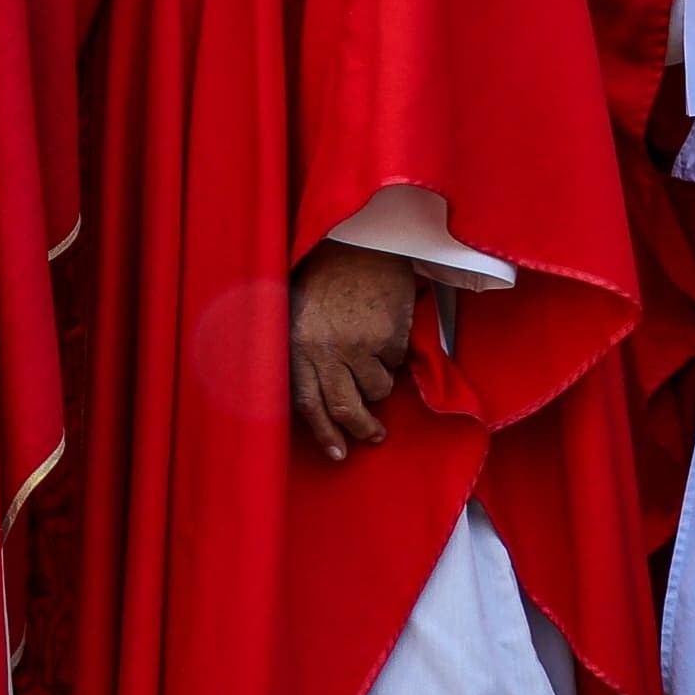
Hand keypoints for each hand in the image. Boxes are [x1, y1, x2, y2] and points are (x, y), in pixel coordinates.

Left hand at [289, 240, 418, 462]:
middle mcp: (325, 350)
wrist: (361, 241)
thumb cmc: (327, 276)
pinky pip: (397, 364)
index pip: (307, 402)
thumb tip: (318, 401)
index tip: (336, 452)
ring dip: (380, 383)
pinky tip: (386, 330)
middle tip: (373, 435)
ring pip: (377, 389)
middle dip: (361, 428)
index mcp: (297, 345)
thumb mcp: (297, 313)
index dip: (323, 433)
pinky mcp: (389, 337)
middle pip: (344, 408)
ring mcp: (359, 345)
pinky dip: (395, 355)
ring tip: (376, 359)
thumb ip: (304, 354)